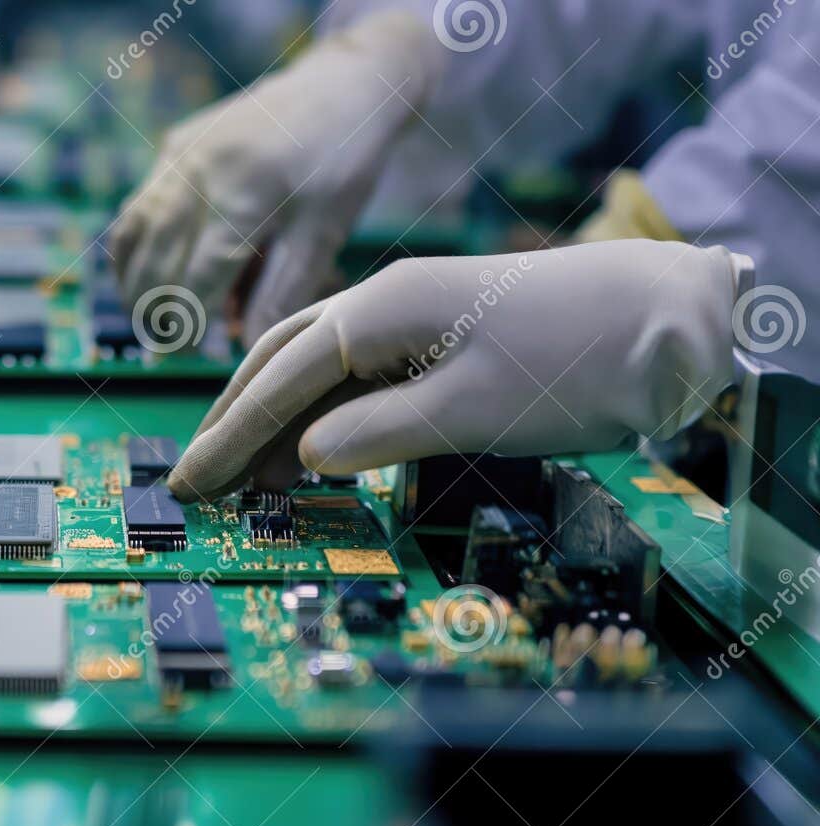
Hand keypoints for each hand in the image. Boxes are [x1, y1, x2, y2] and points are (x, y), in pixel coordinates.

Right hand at [109, 10, 440, 344]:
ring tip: (145, 318)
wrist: (339, 86)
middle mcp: (202, 171)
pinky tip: (140, 274)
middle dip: (155, 311)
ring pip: (137, 231)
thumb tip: (247, 349)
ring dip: (134, 282)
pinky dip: (132, 246)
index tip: (184, 360)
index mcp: (246, 195)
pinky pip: (139, 204)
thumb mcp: (324, 232)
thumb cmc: (342, 165)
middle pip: (158, 258)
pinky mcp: (174, 145)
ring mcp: (182, 154)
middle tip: (162, 349)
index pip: (199, 277)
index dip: (187, 325)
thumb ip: (283, 292)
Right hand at [166, 240, 749, 501]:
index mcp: (380, 312)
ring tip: (246, 482)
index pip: (279, 379)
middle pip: (280, 362)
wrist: (669, 318)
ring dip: (274, 423)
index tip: (190, 485)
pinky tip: (314, 454)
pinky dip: (322, 418)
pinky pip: (355, 378)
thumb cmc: (575, 362)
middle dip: (234, 423)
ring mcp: (410, 318)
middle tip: (196, 483)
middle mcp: (383, 304)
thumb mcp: (473, 410)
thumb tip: (304, 455)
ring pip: (314, 370)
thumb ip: (378, 432)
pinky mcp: (437, 339)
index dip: (229, 436)